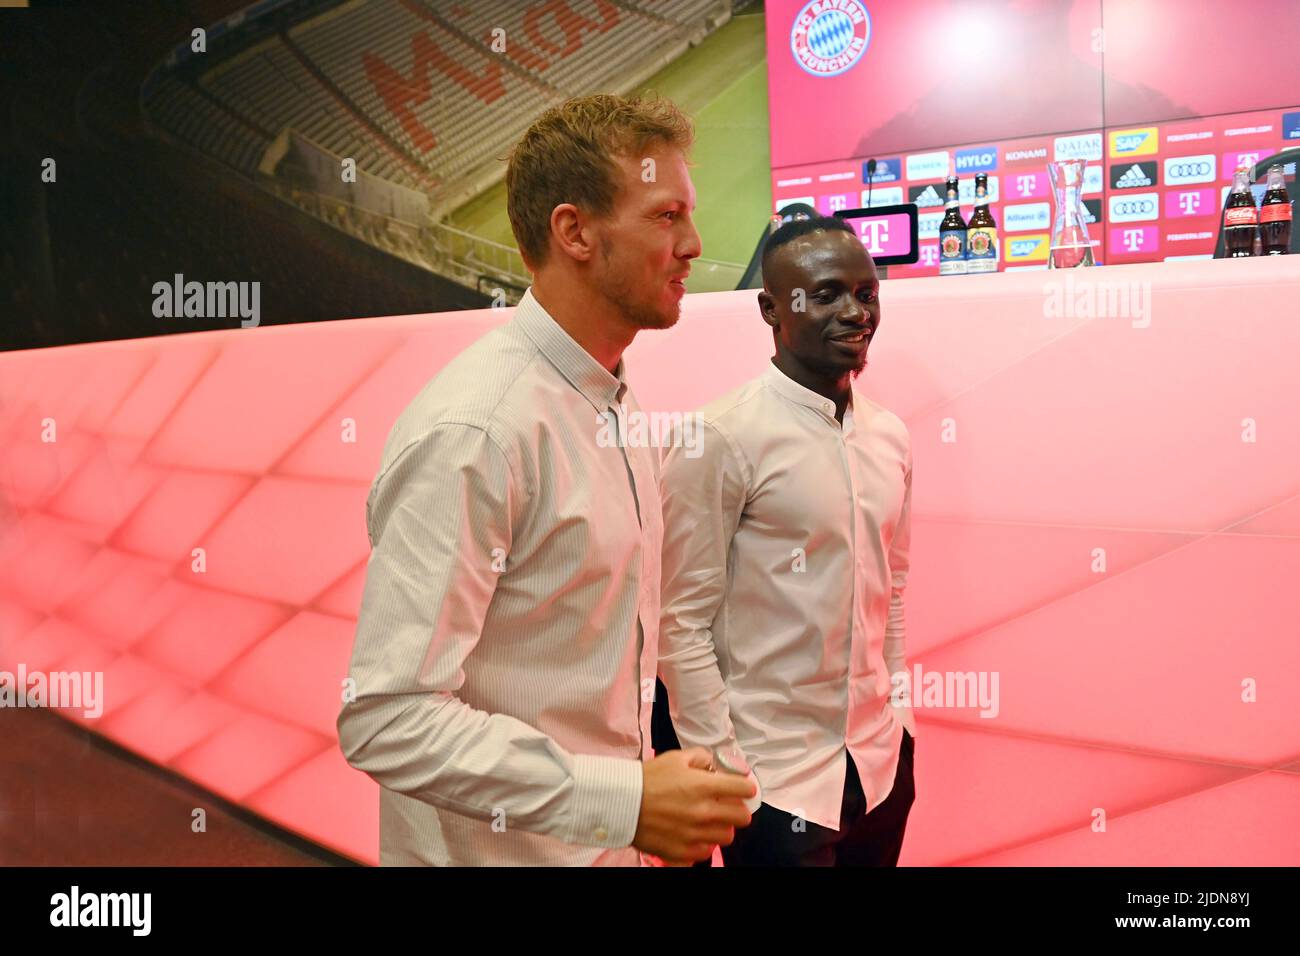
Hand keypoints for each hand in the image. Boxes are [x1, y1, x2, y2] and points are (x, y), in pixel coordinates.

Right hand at [633, 748, 755, 864]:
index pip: (744, 789)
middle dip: (737, 809)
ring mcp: (694, 835)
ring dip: (721, 827)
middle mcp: (703, 812)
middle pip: (742, 817)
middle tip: (727, 806)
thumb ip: (700, 758)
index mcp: (704, 786)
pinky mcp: (682, 852)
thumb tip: (714, 764)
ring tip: (709, 821)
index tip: (742, 788)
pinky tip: (694, 835)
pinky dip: (703, 845)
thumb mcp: (675, 758)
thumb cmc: (647, 778)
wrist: (620, 802)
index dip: (746, 787)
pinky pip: (705, 853)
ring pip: (726, 836)